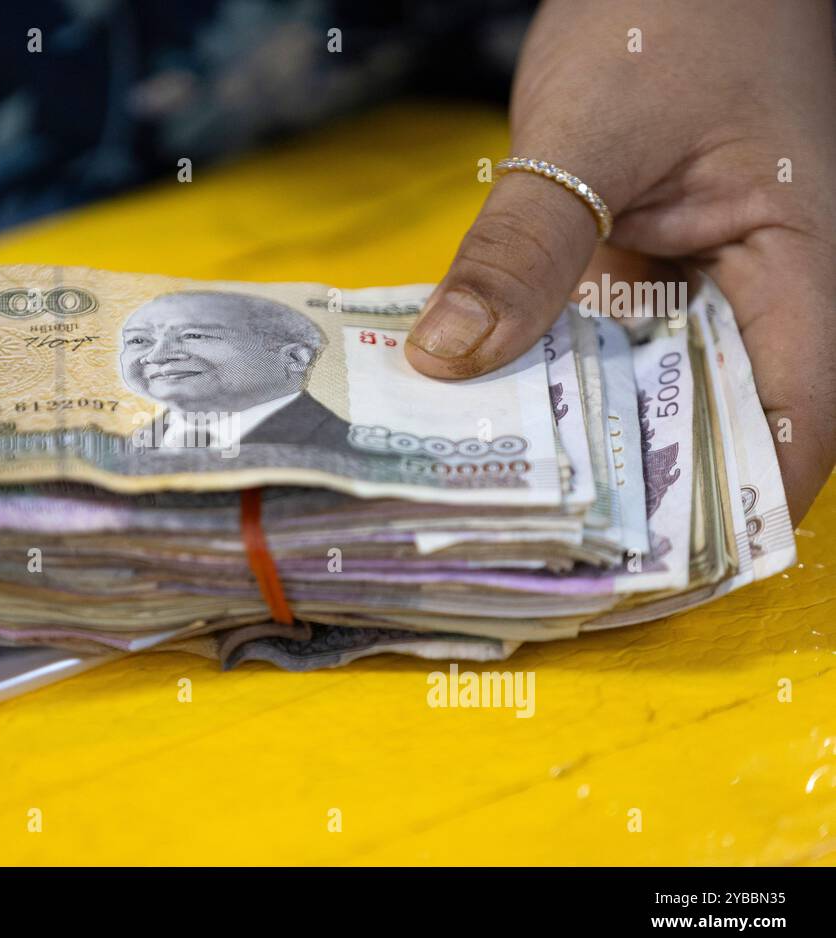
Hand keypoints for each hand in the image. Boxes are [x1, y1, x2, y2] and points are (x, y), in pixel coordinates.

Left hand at [404, 0, 835, 521]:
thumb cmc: (673, 10)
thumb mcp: (591, 131)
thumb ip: (525, 243)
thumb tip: (448, 358)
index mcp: (799, 273)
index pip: (793, 426)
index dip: (732, 510)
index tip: (644, 572)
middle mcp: (754, 293)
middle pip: (705, 422)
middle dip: (631, 488)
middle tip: (534, 551)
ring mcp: (692, 282)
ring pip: (641, 386)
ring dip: (575, 432)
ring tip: (495, 499)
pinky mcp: (637, 266)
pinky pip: (596, 337)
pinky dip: (546, 370)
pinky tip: (481, 406)